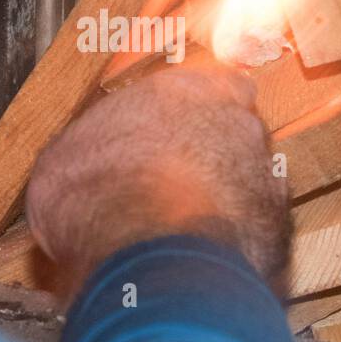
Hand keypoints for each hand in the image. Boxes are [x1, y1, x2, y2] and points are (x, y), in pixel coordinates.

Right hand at [25, 67, 288, 295]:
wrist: (147, 258)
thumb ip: (88, 151)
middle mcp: (236, 121)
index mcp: (184, 89)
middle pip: (232, 128)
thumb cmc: (100, 198)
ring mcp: (263, 172)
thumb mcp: (62, 164)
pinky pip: (257, 228)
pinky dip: (235, 239)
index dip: (188, 111)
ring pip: (249, 178)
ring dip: (223, 197)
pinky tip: (201, 256)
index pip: (206, 83)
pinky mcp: (277, 226)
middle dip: (209, 153)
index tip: (166, 132)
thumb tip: (75, 171)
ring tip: (182, 228)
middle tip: (170, 184)